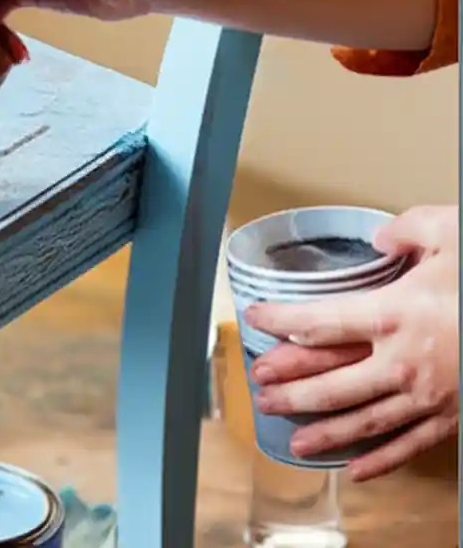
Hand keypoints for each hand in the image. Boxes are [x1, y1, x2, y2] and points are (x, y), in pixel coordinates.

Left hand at [244, 205, 459, 481]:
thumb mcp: (454, 233)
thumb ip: (410, 230)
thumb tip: (381, 235)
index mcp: (396, 312)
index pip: (320, 321)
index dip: (280, 320)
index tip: (256, 318)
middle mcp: (404, 361)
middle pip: (330, 382)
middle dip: (290, 390)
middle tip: (260, 394)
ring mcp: (429, 395)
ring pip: (363, 420)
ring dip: (324, 431)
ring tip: (293, 440)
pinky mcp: (454, 417)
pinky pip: (410, 444)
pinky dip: (381, 460)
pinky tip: (356, 470)